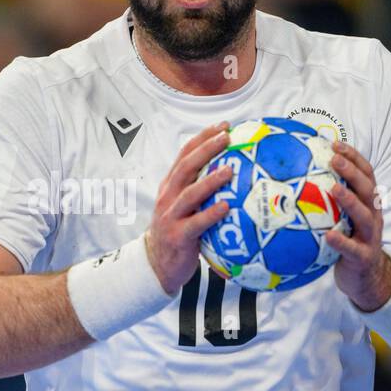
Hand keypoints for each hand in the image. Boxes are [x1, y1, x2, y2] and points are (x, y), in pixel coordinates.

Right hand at [145, 121, 234, 293]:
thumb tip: (234, 174)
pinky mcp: (178, 236)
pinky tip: (227, 206)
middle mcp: (168, 197)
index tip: (224, 126)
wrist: (156, 264)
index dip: (203, 138)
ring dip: (210, 180)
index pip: (185, 155)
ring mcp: (171, 216)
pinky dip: (211, 213)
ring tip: (229, 169)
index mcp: (170, 186)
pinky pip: (196, 223)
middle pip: (186, 167)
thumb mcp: (184, 207)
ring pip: (189, 193)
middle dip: (206, 149)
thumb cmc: (179, 232)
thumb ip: (201, 191)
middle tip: (227, 137)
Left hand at [325, 140, 390, 310]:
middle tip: (334, 159)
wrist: (366, 278)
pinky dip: (341, 241)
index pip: (366, 174)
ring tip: (333, 189)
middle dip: (352, 171)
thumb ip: (329, 200)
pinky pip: (352, 248)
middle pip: (367, 189)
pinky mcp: (363, 257)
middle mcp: (373, 216)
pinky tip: (327, 235)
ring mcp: (370, 236)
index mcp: (368, 204)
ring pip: (364, 215)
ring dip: (349, 200)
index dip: (354, 157)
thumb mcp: (342, 218)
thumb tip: (298, 178)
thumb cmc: (348, 242)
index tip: (334, 144)